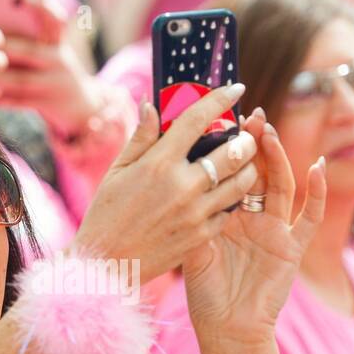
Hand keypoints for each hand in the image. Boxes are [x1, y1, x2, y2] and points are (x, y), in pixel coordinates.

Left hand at [0, 0, 99, 135]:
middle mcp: (59, 60)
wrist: (82, 107)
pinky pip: (22, 102)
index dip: (42, 5)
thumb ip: (29, 41)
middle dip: (6, 47)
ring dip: (0, 77)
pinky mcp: (50, 103)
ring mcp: (55, 83)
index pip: (55, 19)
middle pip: (30, 51)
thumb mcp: (50, 53)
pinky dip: (3, 101)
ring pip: (23, 80)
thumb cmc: (53, 73)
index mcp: (57, 43)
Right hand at [72, 83, 259, 282]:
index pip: (197, 120)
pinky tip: (229, 193)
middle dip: (246, 138)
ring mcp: (195, 213)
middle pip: (232, 151)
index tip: (236, 88)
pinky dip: (233, 199)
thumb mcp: (117, 171)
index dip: (220, 99)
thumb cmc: (106, 216)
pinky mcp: (202, 236)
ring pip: (241, 182)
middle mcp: (182, 185)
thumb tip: (152, 104)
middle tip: (247, 134)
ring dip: (248, 168)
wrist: (105, 265)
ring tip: (245, 162)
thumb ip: (141, 137)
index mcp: (159, 163)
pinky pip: (230, 211)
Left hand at [183, 108, 326, 348]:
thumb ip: (186, 214)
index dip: (229, 148)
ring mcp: (275, 230)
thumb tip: (166, 177)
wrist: (227, 330)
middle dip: (254, 144)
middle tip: (250, 115)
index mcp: (226, 215)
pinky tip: (317, 167)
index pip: (230, 172)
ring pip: (280, 185)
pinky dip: (316, 193)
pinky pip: (308, 217)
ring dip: (278, 158)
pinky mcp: (293, 247)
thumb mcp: (190, 249)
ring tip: (269, 132)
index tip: (222, 120)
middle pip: (257, 172)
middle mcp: (252, 218)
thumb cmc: (205, 295)